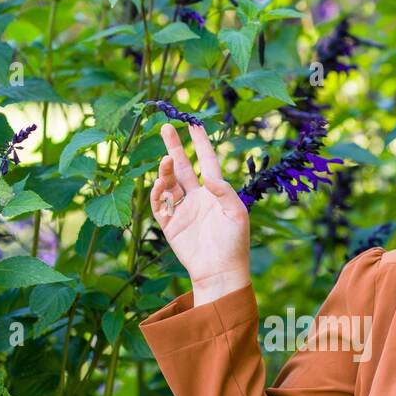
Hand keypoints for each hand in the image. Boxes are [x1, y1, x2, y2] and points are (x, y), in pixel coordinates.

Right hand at [150, 122, 251, 304]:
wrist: (220, 271)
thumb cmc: (235, 243)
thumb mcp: (238, 215)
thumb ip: (226, 193)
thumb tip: (210, 178)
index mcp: (215, 192)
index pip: (207, 161)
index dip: (200, 143)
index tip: (193, 124)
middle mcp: (197, 197)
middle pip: (182, 166)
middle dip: (174, 147)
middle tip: (166, 127)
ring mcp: (182, 210)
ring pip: (169, 183)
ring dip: (166, 170)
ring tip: (165, 160)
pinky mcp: (170, 224)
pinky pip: (160, 204)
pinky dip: (158, 193)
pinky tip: (160, 183)